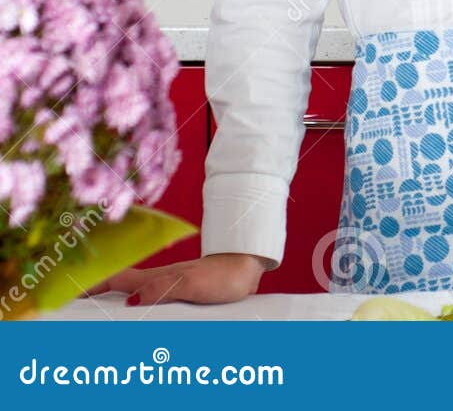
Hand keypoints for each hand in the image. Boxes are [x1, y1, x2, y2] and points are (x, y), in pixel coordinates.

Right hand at [85, 252, 270, 306]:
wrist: (247, 269)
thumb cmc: (222, 276)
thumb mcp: (193, 284)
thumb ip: (165, 289)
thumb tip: (134, 301)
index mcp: (153, 278)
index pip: (113, 280)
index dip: (89, 285)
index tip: (64, 293)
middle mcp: (156, 283)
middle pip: (117, 291)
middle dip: (92, 299)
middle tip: (70, 312)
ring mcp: (167, 288)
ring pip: (132, 299)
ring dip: (113, 308)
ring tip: (94, 323)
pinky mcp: (179, 296)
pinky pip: (150, 306)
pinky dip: (136, 314)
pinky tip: (135, 324)